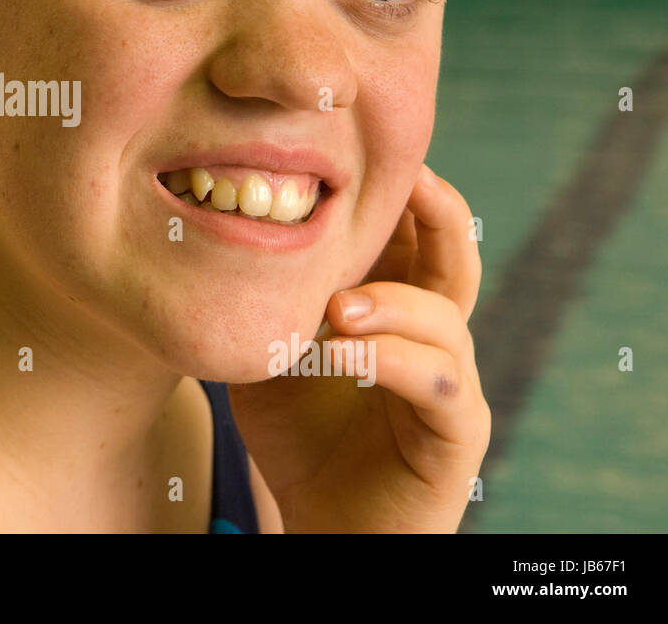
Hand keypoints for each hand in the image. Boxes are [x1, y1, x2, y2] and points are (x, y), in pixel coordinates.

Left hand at [227, 164, 490, 531]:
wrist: (320, 521)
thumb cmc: (297, 430)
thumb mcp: (269, 350)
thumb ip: (264, 298)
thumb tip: (210, 228)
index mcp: (393, 303)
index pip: (408, 232)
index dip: (393, 189)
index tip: (354, 145)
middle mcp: (433, 334)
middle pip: (453, 255)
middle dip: (433, 209)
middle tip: (402, 175)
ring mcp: (452, 383)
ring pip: (445, 320)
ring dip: (392, 302)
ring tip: (335, 304)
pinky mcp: (457, 436)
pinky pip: (438, 387)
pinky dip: (389, 362)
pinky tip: (341, 352)